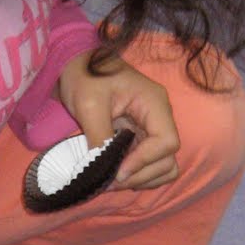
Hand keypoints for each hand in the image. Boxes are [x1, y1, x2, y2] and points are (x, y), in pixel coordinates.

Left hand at [57, 53, 179, 189]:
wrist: (77, 63)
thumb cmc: (85, 76)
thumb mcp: (89, 105)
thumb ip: (101, 138)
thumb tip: (106, 170)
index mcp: (154, 103)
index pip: (167, 142)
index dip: (145, 161)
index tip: (118, 171)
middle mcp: (159, 117)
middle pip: (167, 159)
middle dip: (140, 174)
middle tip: (109, 181)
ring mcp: (151, 128)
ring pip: (163, 166)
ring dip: (141, 178)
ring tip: (112, 180)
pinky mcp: (140, 137)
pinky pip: (151, 164)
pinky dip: (138, 174)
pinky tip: (116, 173)